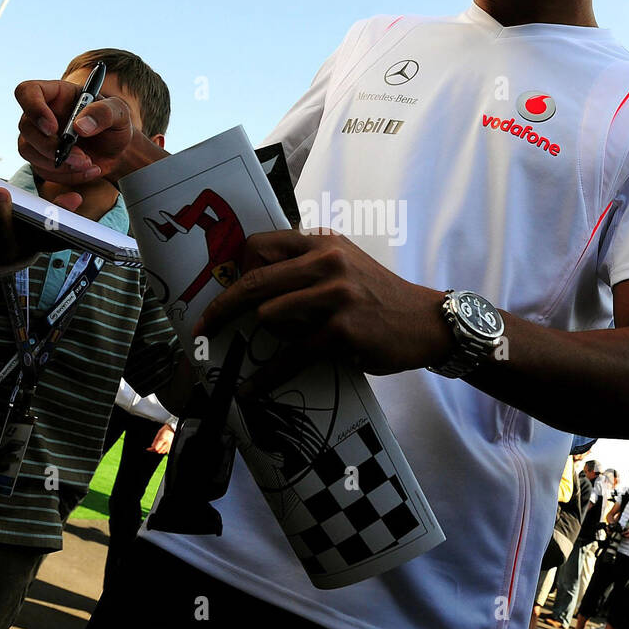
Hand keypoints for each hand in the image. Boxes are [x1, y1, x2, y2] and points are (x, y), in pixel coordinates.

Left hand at [0, 177, 60, 265]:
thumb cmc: (21, 228)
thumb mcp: (39, 222)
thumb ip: (57, 210)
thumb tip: (75, 198)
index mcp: (32, 247)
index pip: (50, 242)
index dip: (58, 232)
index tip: (63, 216)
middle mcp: (8, 255)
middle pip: (3, 237)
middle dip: (1, 214)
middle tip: (1, 192)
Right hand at [15, 78, 167, 184]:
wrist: (118, 151)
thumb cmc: (116, 124)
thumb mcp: (119, 113)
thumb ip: (104, 113)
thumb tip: (79, 126)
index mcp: (56, 93)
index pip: (27, 91)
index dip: (34, 109)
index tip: (53, 128)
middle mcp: (43, 113)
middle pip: (26, 127)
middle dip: (51, 147)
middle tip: (81, 157)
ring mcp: (39, 136)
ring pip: (29, 150)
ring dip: (58, 164)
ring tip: (89, 164)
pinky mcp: (42, 158)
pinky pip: (42, 170)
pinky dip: (66, 176)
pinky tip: (88, 171)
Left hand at [148, 423, 174, 454]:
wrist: (172, 429)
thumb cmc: (165, 429)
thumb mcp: (159, 433)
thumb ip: (155, 440)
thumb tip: (152, 446)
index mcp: (163, 439)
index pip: (156, 448)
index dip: (151, 449)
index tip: (148, 449)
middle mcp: (166, 443)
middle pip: (159, 451)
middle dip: (154, 450)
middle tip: (151, 448)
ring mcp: (169, 445)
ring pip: (162, 452)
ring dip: (158, 451)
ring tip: (155, 448)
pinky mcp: (171, 446)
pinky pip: (165, 451)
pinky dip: (162, 451)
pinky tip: (160, 448)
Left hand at [193, 229, 451, 379]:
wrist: (426, 321)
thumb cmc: (379, 297)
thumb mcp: (344, 265)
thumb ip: (306, 268)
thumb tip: (255, 291)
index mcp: (321, 241)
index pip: (260, 244)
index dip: (234, 268)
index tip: (218, 289)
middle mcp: (326, 260)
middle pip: (255, 280)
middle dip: (223, 306)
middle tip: (202, 325)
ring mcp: (334, 294)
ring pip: (269, 315)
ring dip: (261, 339)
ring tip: (255, 354)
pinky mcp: (341, 329)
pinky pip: (292, 354)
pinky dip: (268, 375)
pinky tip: (253, 387)